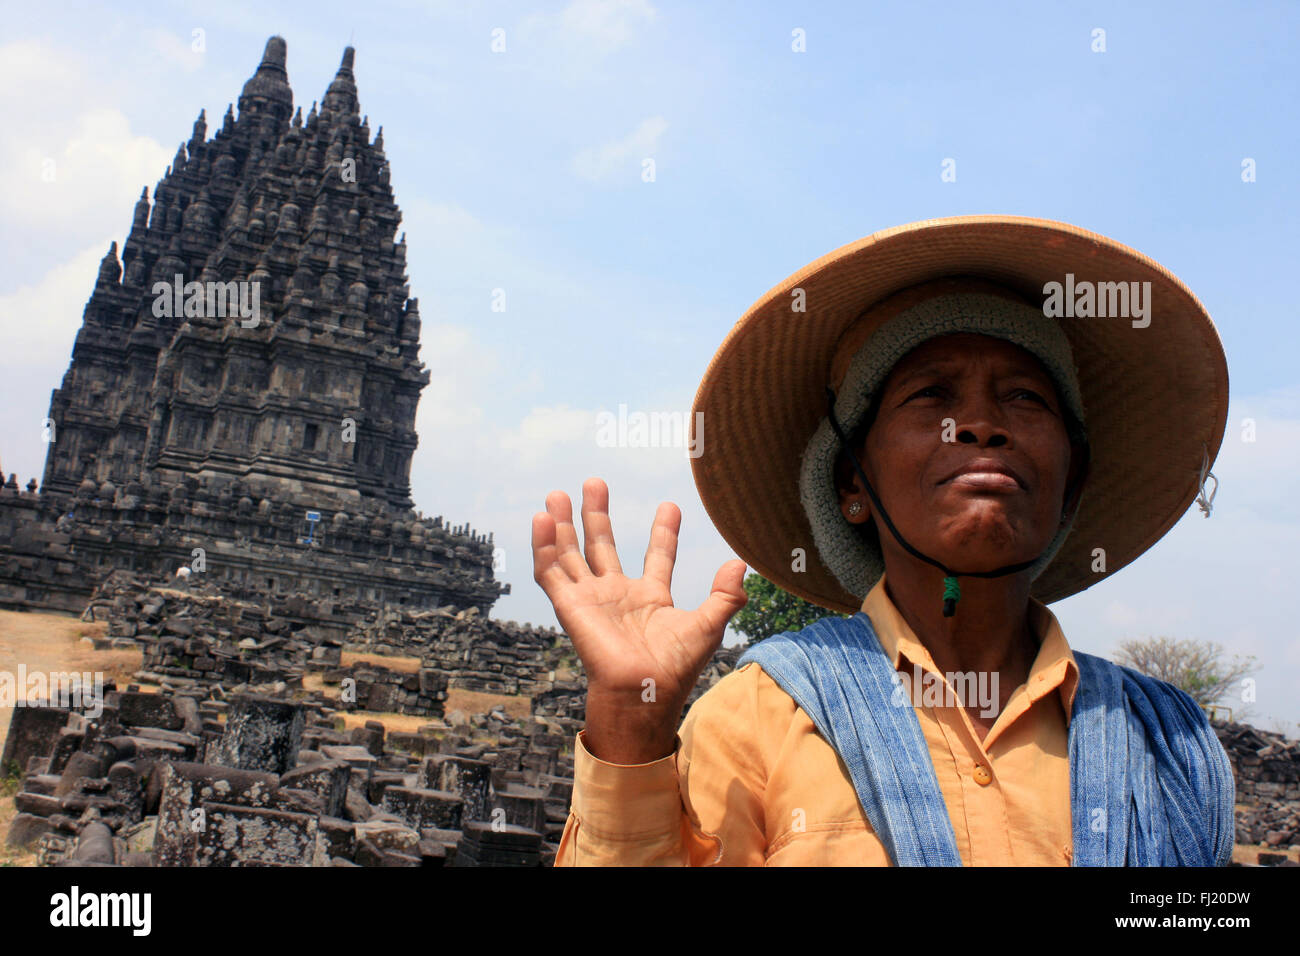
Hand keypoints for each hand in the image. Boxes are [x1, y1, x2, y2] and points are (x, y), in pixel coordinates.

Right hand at [532, 477, 747, 762]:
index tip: (670, 506)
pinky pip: (551, 571)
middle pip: (603, 546)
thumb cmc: (675, 667)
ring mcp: (591, 599)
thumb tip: (741, 565)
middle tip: (595, 482)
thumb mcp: (708, 625)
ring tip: (557, 494)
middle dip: (597, 515)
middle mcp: (618, 596)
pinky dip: (544, 545)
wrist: (643, 691)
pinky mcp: (569, 605)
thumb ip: (724, 595)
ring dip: (564, 525)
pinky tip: (543, 518)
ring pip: (571, 554)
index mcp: (651, 600)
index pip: (657, 557)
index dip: (664, 533)